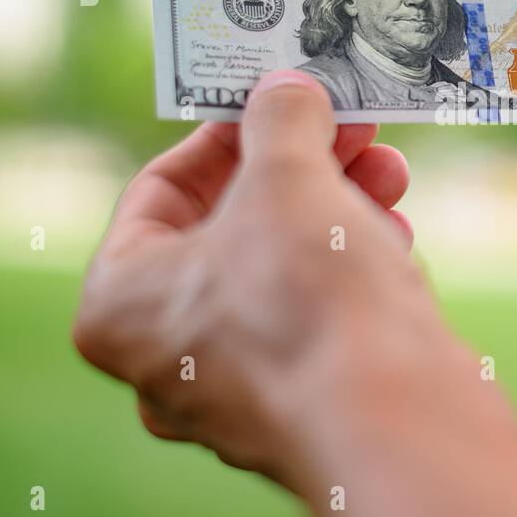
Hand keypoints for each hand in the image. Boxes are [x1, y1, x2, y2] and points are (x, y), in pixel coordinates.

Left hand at [75, 71, 516, 516]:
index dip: (227, 131)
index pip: (161, 188)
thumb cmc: (309, 300)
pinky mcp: (304, 405)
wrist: (394, 425)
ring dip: (339, 208)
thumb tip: (286, 91)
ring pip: (283, 269)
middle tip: (350, 127)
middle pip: (232, 226)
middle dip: (302, 166)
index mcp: (120, 304)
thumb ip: (280, 119)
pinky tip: (396, 234)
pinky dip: (354, 269)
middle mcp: (166, 356)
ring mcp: (236, 388)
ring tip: (389, 172)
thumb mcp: (287, 176)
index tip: (278, 98)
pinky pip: (320, 316)